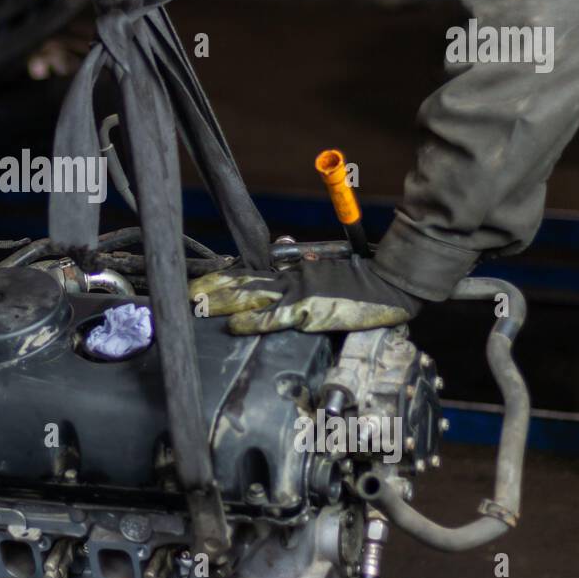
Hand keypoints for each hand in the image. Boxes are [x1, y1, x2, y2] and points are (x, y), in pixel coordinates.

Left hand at [189, 256, 423, 333]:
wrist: (392, 282)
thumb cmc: (363, 278)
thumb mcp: (328, 268)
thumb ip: (302, 265)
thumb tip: (280, 251)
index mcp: (295, 270)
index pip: (250, 272)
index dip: (224, 276)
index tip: (201, 282)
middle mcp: (292, 279)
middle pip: (243, 282)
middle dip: (212, 289)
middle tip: (186, 294)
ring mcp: (300, 295)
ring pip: (252, 297)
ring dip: (222, 303)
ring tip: (197, 307)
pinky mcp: (312, 311)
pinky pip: (277, 317)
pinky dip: (254, 321)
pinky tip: (234, 325)